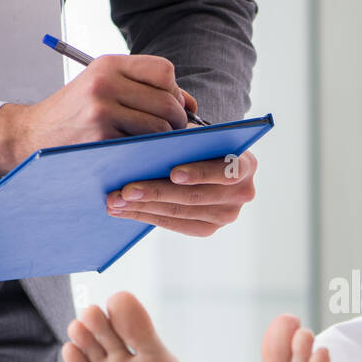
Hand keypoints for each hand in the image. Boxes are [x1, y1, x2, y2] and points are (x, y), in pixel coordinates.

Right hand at [0, 54, 197, 174]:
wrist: (30, 136)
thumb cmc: (74, 114)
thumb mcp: (103, 88)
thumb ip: (145, 90)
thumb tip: (191, 104)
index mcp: (108, 65)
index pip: (164, 71)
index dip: (175, 91)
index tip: (171, 106)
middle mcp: (105, 83)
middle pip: (169, 102)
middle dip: (178, 121)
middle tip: (171, 133)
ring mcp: (103, 111)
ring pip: (161, 128)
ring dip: (166, 141)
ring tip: (153, 145)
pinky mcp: (101, 138)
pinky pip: (145, 147)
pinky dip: (150, 153)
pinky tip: (140, 155)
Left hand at [104, 142, 257, 236]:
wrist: (208, 160)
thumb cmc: (200, 142)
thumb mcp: (198, 133)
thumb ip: (185, 137)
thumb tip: (152, 142)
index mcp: (246, 164)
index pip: (226, 170)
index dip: (200, 173)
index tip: (173, 173)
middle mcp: (242, 193)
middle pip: (196, 196)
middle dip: (156, 192)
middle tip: (125, 191)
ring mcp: (227, 215)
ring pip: (181, 212)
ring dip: (144, 207)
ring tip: (115, 201)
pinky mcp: (208, 228)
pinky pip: (175, 225)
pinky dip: (147, 216)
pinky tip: (125, 210)